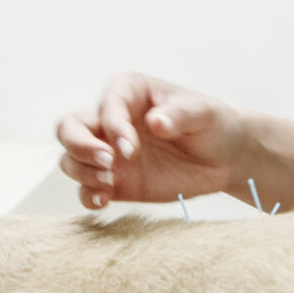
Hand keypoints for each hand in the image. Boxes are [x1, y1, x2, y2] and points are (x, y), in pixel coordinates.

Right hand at [56, 72, 248, 211]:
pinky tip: (103, 200)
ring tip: (109, 183)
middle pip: (69, 127)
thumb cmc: (212, 124)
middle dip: (79, 145)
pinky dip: (87, 196)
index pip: (107, 105)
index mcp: (129, 92)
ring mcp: (109, 152)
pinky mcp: (115, 182)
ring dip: (82, 172)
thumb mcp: (204, 113)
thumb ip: (180, 115)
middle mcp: (111, 121)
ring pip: (71, 158)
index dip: (114, 127)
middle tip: (107, 162)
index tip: (131, 150)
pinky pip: (86, 189)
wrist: (224, 157)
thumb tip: (156, 123)